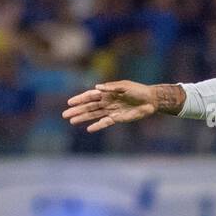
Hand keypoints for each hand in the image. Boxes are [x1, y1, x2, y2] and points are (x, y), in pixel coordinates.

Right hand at [62, 81, 181, 132]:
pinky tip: (88, 129)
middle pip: (89, 106)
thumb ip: (110, 87)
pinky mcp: (117, 118)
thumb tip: (96, 88)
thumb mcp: (124, 86)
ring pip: (94, 115)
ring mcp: (111, 110)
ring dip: (83, 118)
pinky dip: (97, 125)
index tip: (69, 102)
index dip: (80, 99)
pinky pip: (104, 122)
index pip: (90, 96)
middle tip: (65, 115)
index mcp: (107, 92)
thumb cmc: (137, 90)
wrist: (150, 100)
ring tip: (72, 121)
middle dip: (77, 110)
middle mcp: (106, 102)